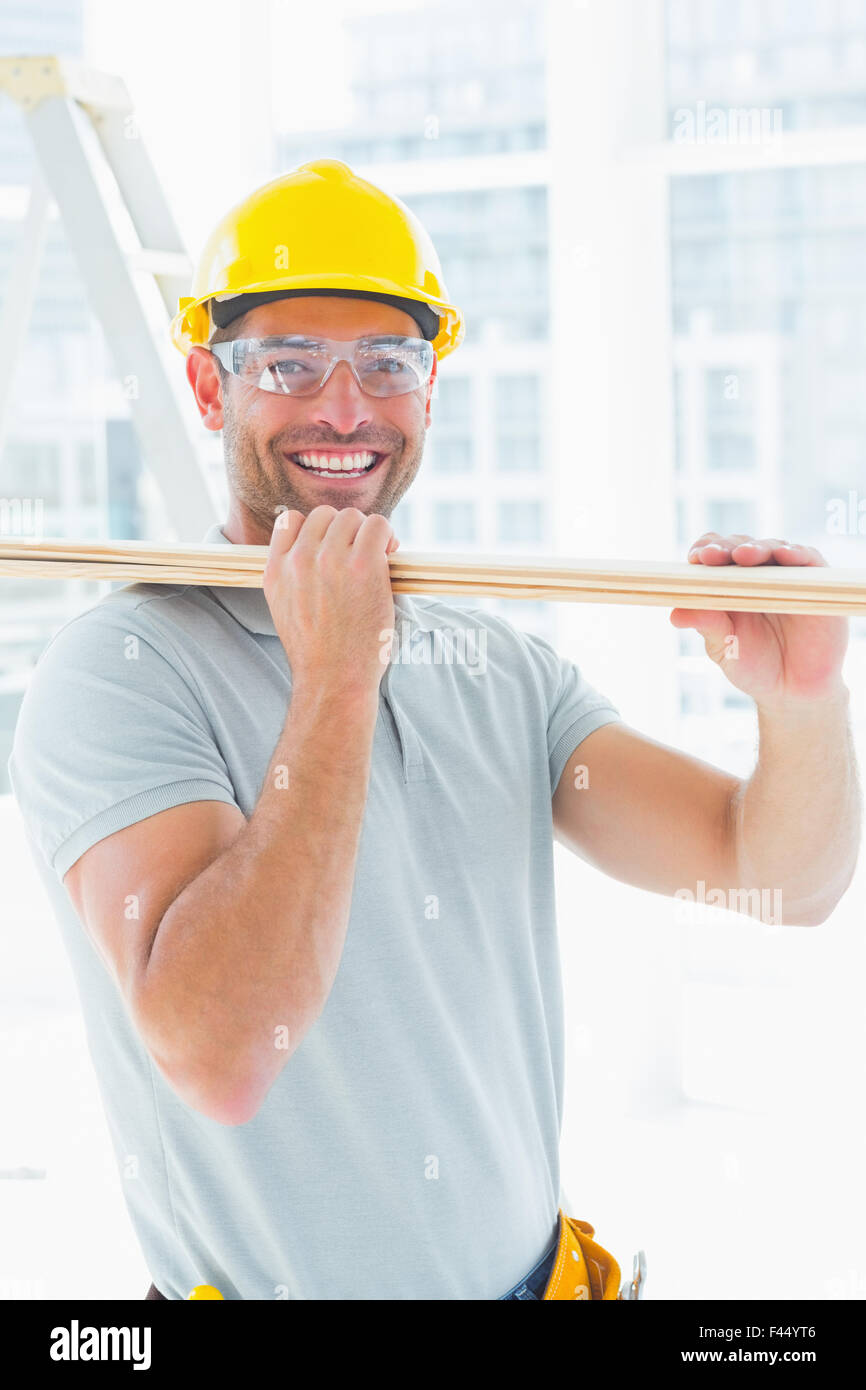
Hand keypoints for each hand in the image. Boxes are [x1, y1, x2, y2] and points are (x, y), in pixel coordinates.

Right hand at [263, 505, 399, 696]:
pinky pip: (378, 525)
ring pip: (353, 517)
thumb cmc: (319, 653)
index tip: (332, 549)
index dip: (316, 530)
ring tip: (378, 558)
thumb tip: (319, 550)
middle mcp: (299, 560)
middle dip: (346, 531)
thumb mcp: (285, 610)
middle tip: (361, 556)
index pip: (289, 520)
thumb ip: (293, 576)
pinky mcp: (363, 564)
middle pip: (325, 515)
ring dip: (368, 533)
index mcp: (276, 571)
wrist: (333, 679)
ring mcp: (330, 560)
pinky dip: (387, 535)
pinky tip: (389, 555)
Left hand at [669, 533, 848, 707]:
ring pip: (771, 548)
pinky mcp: (816, 582)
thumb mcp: (725, 648)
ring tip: (743, 556)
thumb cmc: (755, 666)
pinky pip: (808, 559)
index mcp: (728, 585)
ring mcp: (786, 576)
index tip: (695, 560)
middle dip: (725, 548)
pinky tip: (785, 555)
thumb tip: (675, 614)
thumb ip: (707, 626)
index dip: (704, 552)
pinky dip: (796, 553)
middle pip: (740, 546)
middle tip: (712, 556)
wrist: (794, 691)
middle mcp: (757, 575)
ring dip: (756, 548)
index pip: (714, 557)